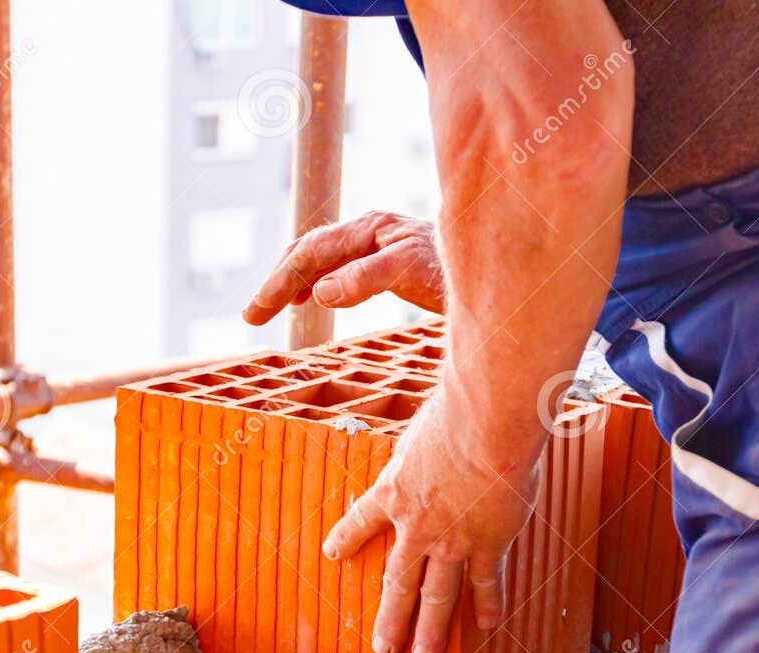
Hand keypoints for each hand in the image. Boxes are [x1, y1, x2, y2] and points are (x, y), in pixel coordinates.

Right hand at [243, 211, 444, 324]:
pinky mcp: (396, 259)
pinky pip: (344, 266)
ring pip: (325, 258)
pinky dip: (320, 282)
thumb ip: (367, 278)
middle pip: (310, 251)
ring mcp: (383, 243)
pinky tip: (313, 298)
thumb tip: (318, 292)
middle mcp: (372, 231)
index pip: (308, 253)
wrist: (506, 258)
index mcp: (369, 230)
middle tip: (251, 317)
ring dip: (295, 281)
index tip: (255, 315)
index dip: (278, 283)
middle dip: (278, 282)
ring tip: (274, 308)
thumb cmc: (461, 267)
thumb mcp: (412, 271)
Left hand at [323, 394, 539, 652]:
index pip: (362, 519)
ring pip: (438, 595)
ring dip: (430, 628)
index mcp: (394, 491)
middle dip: (390, 617)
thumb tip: (430, 434)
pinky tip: (487, 624)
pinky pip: (487, 581)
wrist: (486, 425)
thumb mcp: (419, 428)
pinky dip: (487, 603)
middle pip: (398, 581)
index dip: (347, 536)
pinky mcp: (489, 542)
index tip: (334, 553)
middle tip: (384, 648)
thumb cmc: (455, 414)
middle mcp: (418, 526)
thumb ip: (420, 444)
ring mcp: (453, 540)